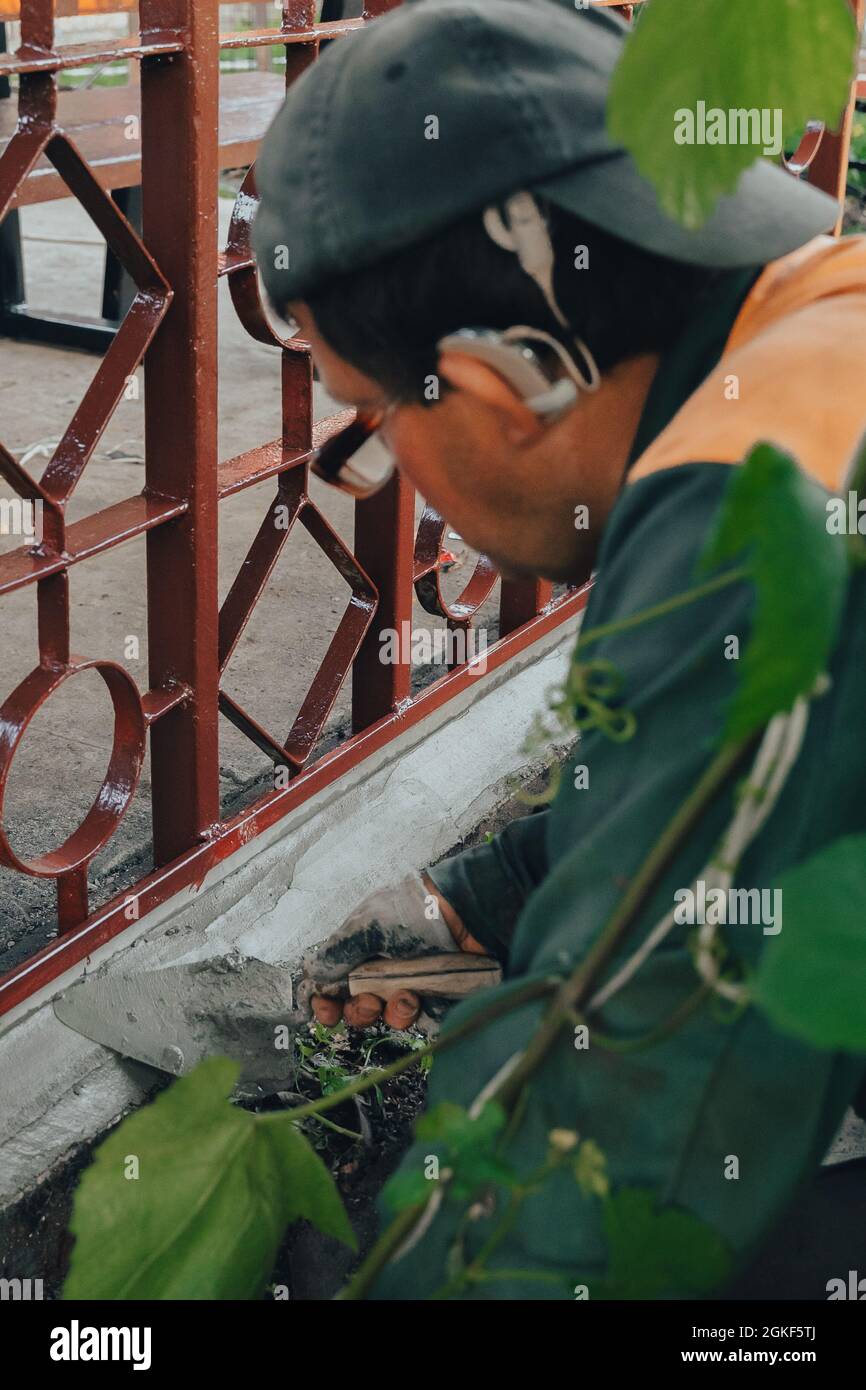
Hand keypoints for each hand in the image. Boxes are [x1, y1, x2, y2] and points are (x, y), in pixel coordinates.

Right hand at [295, 872, 486, 1030]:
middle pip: (357, 1007)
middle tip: (368, 1003)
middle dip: (357, 1012)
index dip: (324, 1001)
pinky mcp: (435, 998)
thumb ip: (336, 953)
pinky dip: (414, 1014)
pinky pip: (417, 1020)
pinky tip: (420, 999)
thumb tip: (310, 976)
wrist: (467, 915)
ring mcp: (410, 985)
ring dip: (389, 1013)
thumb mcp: (367, 925)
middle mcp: (383, 970)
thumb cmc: (414, 913)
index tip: (324, 1013)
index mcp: (361, 951)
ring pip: (387, 1017)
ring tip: (406, 996)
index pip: (333, 983)